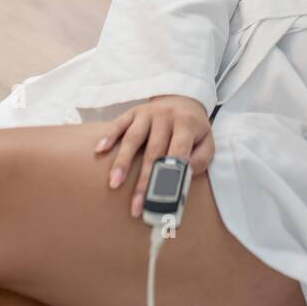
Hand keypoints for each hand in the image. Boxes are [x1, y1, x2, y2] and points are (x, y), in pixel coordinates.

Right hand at [93, 94, 213, 218]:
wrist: (183, 100)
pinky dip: (109, 136)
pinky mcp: (133, 111)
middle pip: (154, 152)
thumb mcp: (207, 141)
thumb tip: (186, 174)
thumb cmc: (193, 129)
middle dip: (144, 181)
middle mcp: (166, 116)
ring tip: (114, 183)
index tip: (162, 200)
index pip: (177, 154)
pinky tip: (100, 151)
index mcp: (187, 124)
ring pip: (133, 138)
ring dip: (123, 161)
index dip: (169, 178)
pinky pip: (119, 123)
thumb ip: (201, 159)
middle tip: (136, 205)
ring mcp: (148, 113)